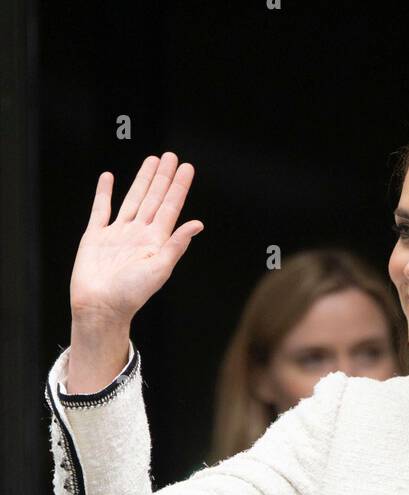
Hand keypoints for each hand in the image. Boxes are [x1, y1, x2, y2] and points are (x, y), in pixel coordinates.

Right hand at [70, 152, 203, 325]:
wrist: (100, 307)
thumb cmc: (131, 294)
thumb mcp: (159, 269)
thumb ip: (176, 245)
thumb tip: (197, 224)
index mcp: (155, 242)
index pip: (170, 208)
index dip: (178, 187)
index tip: (186, 167)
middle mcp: (138, 235)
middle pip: (154, 199)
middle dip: (162, 177)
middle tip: (171, 156)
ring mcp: (117, 234)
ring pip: (132, 199)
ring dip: (142, 180)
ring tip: (151, 161)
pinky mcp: (95, 236)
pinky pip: (100, 209)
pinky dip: (104, 193)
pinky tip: (108, 177)